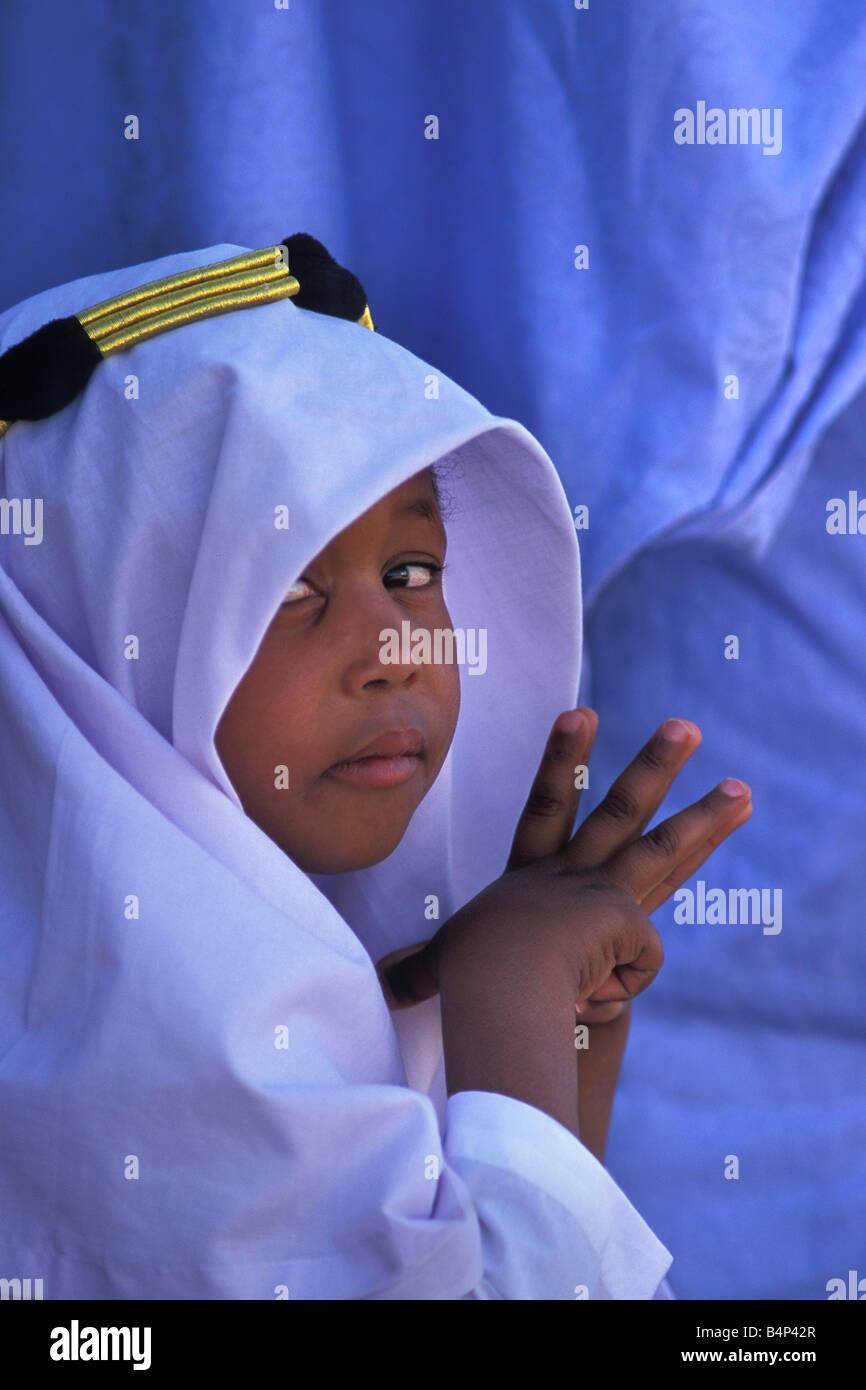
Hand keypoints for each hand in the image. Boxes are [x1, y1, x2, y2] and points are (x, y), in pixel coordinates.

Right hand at [377, 709, 751, 1018]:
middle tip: (687, 727)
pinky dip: (621, 988)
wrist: (495, 987)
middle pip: (621, 809)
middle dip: (655, 766)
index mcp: (531, 878)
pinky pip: (641, 963)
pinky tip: (593, 1006)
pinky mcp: (626, 920)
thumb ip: (419, 971)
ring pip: (665, 849)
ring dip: (705, 817)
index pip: (547, 807)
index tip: (582, 712)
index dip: (564, 760)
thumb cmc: (466, 978)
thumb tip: (381, 984)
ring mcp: (603, 892)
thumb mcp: (442, 968)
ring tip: (742, 790)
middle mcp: (572, 874)